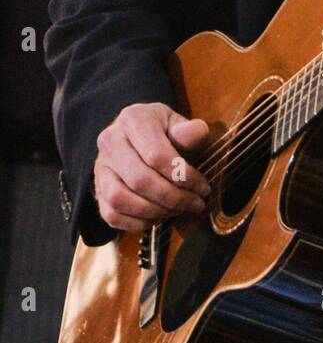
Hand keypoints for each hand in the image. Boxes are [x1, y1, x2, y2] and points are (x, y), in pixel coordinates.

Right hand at [93, 102, 210, 232]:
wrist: (134, 135)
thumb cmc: (162, 130)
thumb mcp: (178, 123)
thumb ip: (190, 130)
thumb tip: (197, 133)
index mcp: (133, 119)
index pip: (156, 155)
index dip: (183, 176)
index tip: (203, 188)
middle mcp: (110, 141)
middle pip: (140, 180)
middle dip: (173, 198)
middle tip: (196, 204)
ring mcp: (100, 167)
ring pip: (121, 199)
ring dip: (155, 212)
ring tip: (178, 210)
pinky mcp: (98, 189)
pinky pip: (111, 215)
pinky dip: (136, 223)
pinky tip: (158, 218)